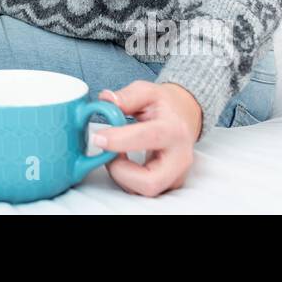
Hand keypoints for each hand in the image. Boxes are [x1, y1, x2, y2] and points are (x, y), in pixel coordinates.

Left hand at [88, 80, 202, 196]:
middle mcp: (180, 158)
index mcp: (174, 130)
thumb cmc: (162, 105)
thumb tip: (106, 100)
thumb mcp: (147, 91)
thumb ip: (126, 96)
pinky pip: (142, 190)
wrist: (183, 118)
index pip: (148, 138)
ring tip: (116, 152)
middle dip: (121, 171)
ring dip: (121, 175)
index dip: (119, 140)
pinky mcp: (169, 184)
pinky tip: (123, 161)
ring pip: (144, 190)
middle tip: (108, 152)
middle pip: (150, 182)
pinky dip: (126, 178)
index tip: (98, 137)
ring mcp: (176, 175)